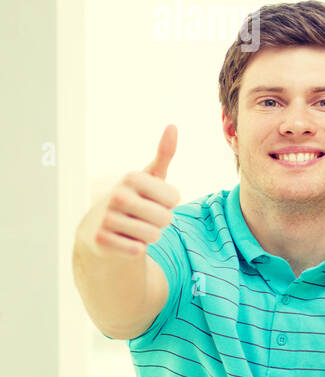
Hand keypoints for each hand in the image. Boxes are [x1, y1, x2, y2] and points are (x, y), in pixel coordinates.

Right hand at [81, 126, 180, 257]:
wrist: (99, 228)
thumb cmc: (134, 198)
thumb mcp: (150, 177)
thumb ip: (164, 154)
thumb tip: (173, 126)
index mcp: (132, 178)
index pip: (174, 198)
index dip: (169, 203)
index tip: (154, 200)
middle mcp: (117, 195)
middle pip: (166, 218)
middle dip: (161, 221)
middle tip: (144, 216)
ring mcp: (107, 218)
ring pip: (153, 236)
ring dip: (149, 236)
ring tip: (134, 227)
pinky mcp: (101, 241)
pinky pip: (137, 251)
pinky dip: (135, 249)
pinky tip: (123, 240)